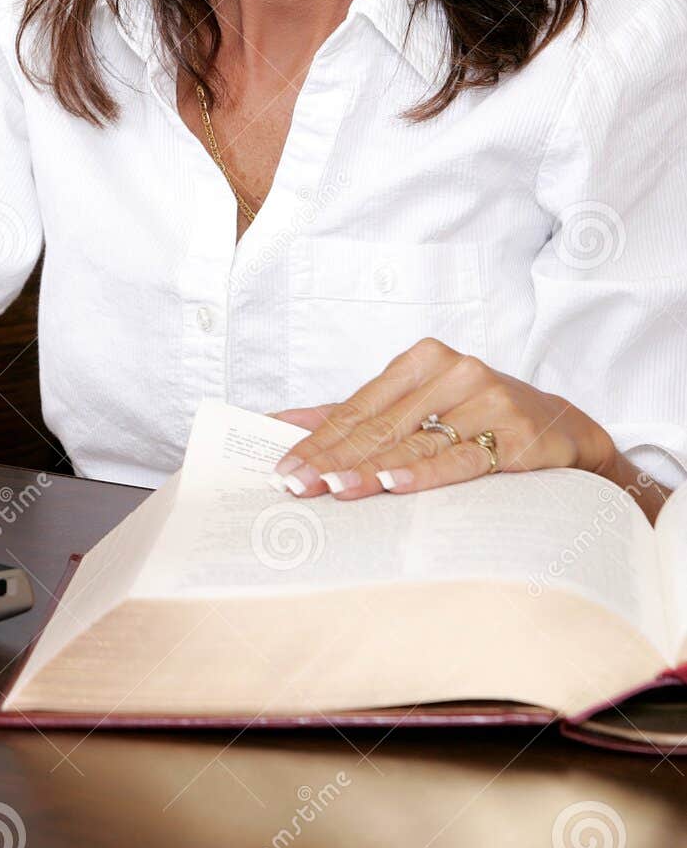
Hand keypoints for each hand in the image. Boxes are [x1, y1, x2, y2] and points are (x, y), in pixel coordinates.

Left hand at [270, 336, 616, 499]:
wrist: (562, 429)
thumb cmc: (478, 418)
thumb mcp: (420, 405)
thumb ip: (358, 414)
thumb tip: (285, 422)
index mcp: (424, 359)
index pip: (359, 406)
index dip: (319, 438)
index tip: (285, 466)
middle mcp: (454, 372)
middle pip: (381, 426)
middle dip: (333, 459)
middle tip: (297, 484)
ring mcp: (487, 400)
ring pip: (415, 443)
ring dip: (369, 469)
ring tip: (332, 488)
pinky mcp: (515, 434)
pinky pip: (461, 458)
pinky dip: (425, 474)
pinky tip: (393, 485)